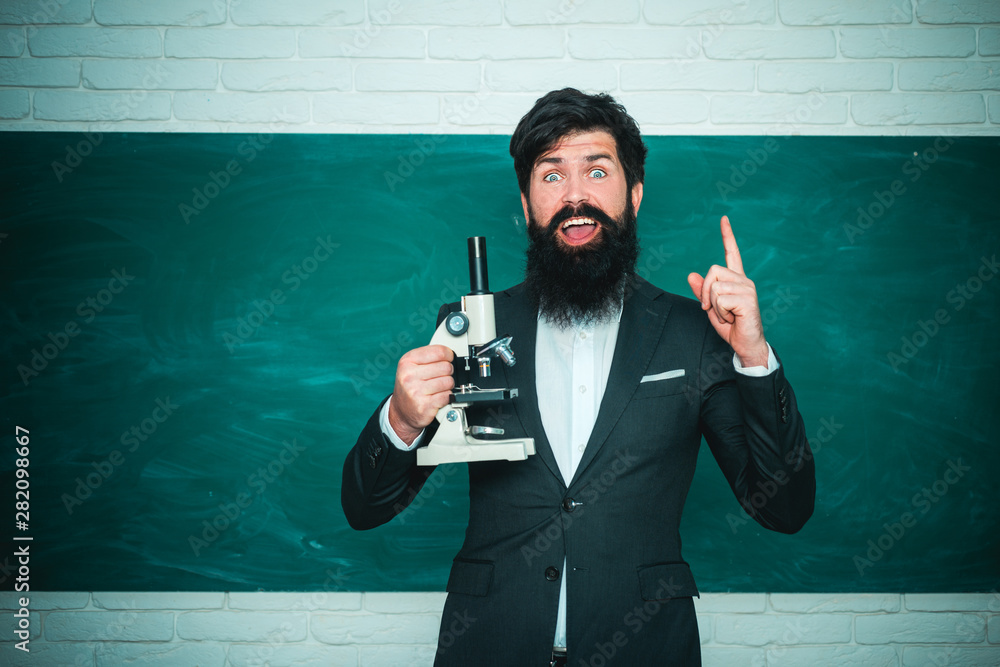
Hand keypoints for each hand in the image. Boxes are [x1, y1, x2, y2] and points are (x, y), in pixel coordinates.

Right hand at [387, 345, 454, 444]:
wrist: (401, 411)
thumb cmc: (409, 386)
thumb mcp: (412, 366)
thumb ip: (429, 357)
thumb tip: (450, 354)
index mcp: (407, 361)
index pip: (438, 352)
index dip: (448, 355)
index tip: (449, 358)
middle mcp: (409, 375)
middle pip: (446, 367)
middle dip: (448, 372)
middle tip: (440, 376)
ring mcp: (416, 391)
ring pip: (448, 381)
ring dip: (448, 385)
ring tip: (438, 388)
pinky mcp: (425, 405)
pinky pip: (448, 396)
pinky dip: (447, 397)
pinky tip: (438, 397)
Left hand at [687, 216, 768, 366]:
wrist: (746, 344)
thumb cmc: (731, 326)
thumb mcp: (711, 308)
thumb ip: (702, 291)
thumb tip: (690, 275)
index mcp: (736, 279)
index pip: (732, 253)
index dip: (727, 236)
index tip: (724, 219)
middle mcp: (744, 280)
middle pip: (713, 271)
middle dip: (705, 292)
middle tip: (711, 309)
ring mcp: (747, 288)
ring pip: (715, 287)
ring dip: (714, 306)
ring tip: (727, 315)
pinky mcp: (748, 299)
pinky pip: (720, 300)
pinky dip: (720, 313)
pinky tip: (732, 318)